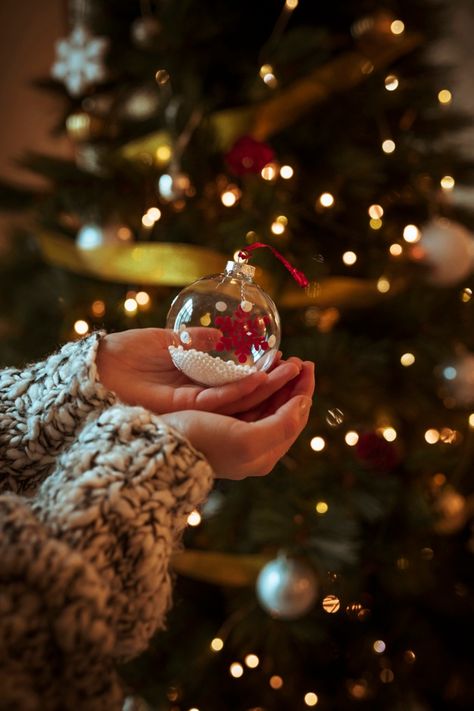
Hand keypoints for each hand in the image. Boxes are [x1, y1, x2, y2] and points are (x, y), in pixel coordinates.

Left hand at [96, 328, 303, 415]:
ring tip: (293, 373)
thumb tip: (222, 335)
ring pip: (239, 403)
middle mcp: (200, 401)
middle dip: (278, 387)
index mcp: (198, 385)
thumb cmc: (124, 353)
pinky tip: (261, 378)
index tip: (288, 362)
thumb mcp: (168, 341)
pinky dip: (240, 389)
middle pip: (248, 398)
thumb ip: (197, 340)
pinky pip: (218, 400)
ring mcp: (192, 408)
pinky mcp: (182, 410)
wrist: (94, 367)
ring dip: (268, 389)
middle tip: (304, 371)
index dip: (267, 376)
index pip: (242, 385)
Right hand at [160, 361, 314, 478]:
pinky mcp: (219, 422)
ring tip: (280, 358)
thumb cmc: (204, 442)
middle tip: (297, 358)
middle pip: (283, 411)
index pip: (295, 418)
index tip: (308, 364)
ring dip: (275, 381)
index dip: (304, 390)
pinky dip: (257, 383)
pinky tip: (256, 369)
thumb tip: (304, 403)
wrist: (162, 448)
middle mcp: (253, 447)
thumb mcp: (249, 439)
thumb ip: (282, 423)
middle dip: (292, 384)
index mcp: (264, 455)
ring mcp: (235, 435)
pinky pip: (247, 400)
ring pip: (266, 404)